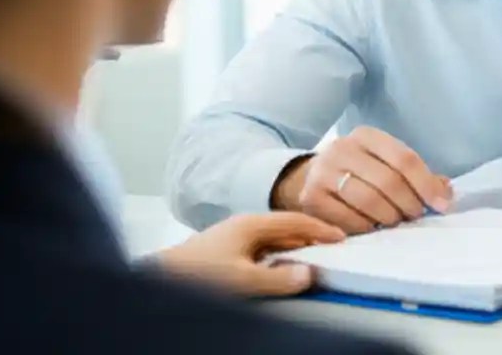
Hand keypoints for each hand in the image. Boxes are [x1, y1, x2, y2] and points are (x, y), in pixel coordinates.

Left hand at [156, 212, 344, 296]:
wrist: (158, 281)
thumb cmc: (199, 276)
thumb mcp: (242, 280)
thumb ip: (278, 278)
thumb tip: (309, 274)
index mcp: (250, 224)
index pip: (295, 221)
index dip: (321, 229)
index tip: (343, 238)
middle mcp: (243, 227)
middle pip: (286, 229)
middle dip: (311, 238)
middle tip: (334, 250)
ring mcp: (233, 240)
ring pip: (273, 241)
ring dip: (294, 250)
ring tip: (314, 261)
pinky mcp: (225, 254)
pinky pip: (262, 252)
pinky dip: (278, 258)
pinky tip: (282, 271)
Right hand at [271, 126, 451, 234]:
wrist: (309, 177)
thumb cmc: (358, 173)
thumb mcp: (384, 163)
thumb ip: (416, 175)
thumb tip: (446, 193)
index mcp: (366, 136)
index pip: (404, 158)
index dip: (426, 184)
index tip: (442, 205)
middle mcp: (342, 149)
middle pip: (388, 181)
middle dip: (409, 204)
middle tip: (415, 216)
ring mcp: (323, 173)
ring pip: (368, 201)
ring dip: (389, 218)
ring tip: (395, 222)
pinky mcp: (311, 198)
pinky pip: (348, 219)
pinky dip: (367, 228)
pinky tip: (373, 228)